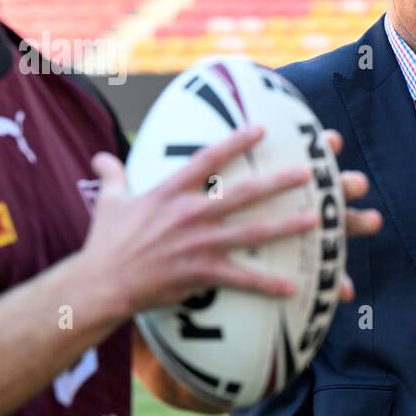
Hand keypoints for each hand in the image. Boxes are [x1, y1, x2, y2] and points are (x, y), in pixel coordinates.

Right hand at [79, 126, 382, 316]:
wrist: (101, 283)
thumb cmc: (106, 243)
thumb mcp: (109, 202)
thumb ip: (113, 175)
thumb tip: (101, 156)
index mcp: (171, 192)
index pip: (208, 159)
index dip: (236, 142)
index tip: (262, 128)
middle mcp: (190, 214)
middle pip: (242, 194)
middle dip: (278, 182)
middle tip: (308, 173)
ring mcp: (198, 244)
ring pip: (251, 232)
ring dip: (285, 227)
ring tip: (315, 221)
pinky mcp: (201, 273)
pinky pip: (241, 279)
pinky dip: (267, 284)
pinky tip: (293, 287)